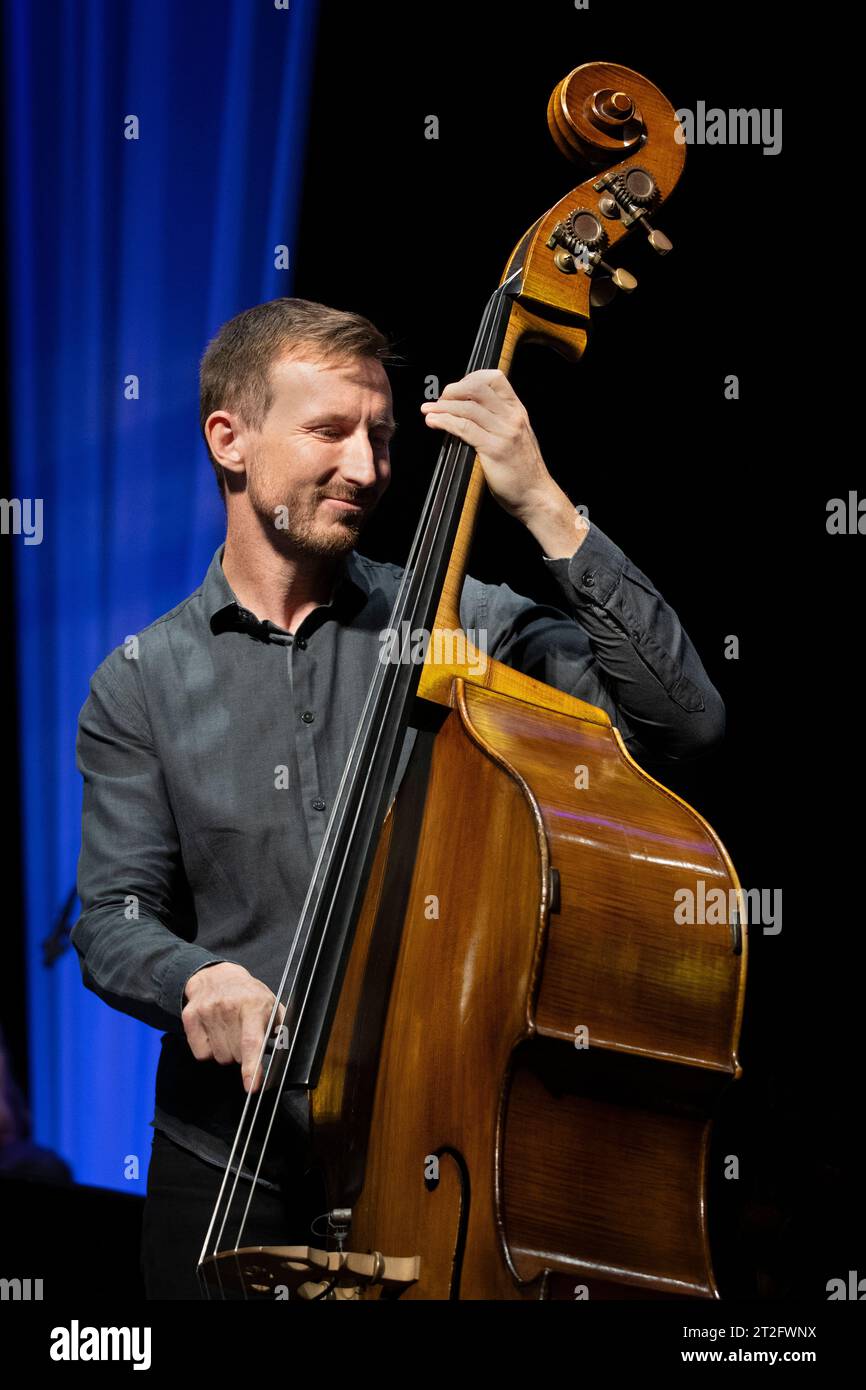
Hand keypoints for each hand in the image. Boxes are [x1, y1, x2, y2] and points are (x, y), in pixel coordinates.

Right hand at [182, 962, 284, 1093]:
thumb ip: (280, 1029)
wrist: (216, 975)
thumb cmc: (248, 995)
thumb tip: (286, 1054)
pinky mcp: (190, 1017)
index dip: (252, 1067)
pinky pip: (201, 1054)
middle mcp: (228, 1007)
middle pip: (235, 1056)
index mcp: (253, 1005)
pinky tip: (214, 1033)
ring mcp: (207, 1011)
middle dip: (242, 1054)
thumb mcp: (271, 1005)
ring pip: (218, 1057)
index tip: (252, 1087)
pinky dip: (208, 1050)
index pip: (251, 1042)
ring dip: (226, 1052)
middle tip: (243, 1036)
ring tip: (229, 1032)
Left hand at [420, 369, 585, 557]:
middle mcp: (512, 417)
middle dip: (452, 391)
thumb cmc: (523, 471)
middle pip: (477, 387)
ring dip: (442, 407)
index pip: (494, 378)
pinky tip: (433, 422)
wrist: (536, 496)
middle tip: (439, 401)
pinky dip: (445, 422)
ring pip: (468, 407)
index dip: (470, 378)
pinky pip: (464, 428)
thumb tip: (469, 412)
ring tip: (428, 410)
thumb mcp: (516, 437)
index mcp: (517, 411)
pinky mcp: (494, 449)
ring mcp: (504, 432)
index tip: (455, 390)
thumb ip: (499, 422)